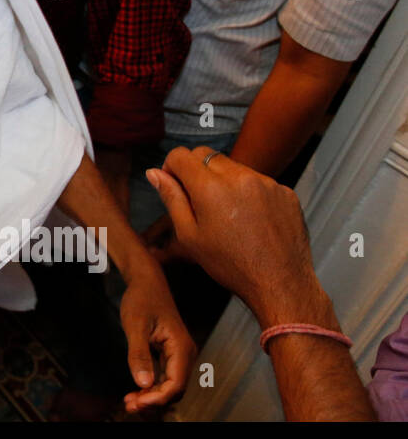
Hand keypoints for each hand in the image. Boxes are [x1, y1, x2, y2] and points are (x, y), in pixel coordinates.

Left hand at [118, 263, 194, 412]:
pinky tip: (135, 393)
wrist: (146, 281)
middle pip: (174, 389)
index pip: (175, 384)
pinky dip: (151, 388)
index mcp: (181, 347)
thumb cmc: (142, 299)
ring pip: (169, 386)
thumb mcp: (135, 325)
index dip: (157, 398)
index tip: (136, 402)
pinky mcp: (170, 354)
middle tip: (128, 406)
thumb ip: (139, 354)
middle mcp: (184, 354)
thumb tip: (142, 383)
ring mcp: (178, 355)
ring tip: (129, 403)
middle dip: (153, 401)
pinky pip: (164, 377)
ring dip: (151, 397)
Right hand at [146, 147, 325, 327]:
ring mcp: (266, 182)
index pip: (181, 155)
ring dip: (223, 180)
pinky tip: (250, 218)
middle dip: (196, 170)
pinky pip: (257, 180)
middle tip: (198, 200)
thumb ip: (171, 198)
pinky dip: (248, 191)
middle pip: (206, 155)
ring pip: (233, 166)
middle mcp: (239, 177)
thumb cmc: (232, 265)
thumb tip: (154, 173)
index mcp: (211, 188)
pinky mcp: (284, 191)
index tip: (174, 184)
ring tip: (227, 213)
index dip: (171, 167)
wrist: (281, 283)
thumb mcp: (190, 236)